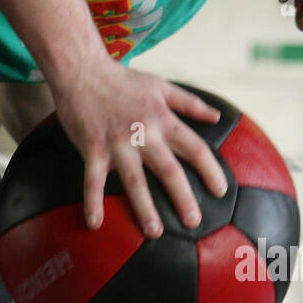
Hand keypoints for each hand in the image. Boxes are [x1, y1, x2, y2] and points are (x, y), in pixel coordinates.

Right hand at [50, 60, 227, 234]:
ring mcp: (117, 143)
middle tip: (193, 222)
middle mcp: (144, 134)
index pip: (195, 148)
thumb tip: (217, 117)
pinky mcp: (93, 148)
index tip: (220, 190)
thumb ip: (190, 103)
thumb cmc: (122, 79)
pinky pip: (92, 180)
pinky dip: (92, 202)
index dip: (210, 170)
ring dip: (144, 208)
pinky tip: (94, 223)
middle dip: (183, 198)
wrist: (82, 69)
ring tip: (154, 232)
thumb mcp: (161, 85)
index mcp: (163, 120)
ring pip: (134, 181)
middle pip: (169, 170)